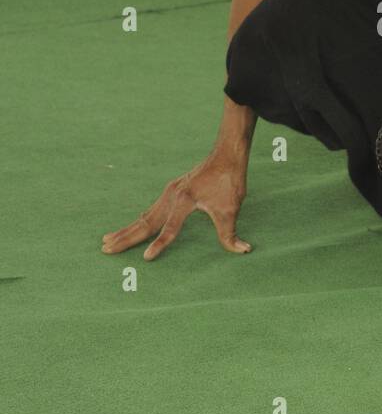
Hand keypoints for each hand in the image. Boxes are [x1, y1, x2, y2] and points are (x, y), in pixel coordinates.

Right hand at [101, 153, 251, 260]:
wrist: (226, 154)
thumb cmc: (229, 180)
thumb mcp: (231, 209)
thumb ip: (231, 233)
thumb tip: (243, 250)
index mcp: (184, 199)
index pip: (169, 227)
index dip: (160, 244)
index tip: (146, 258)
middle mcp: (172, 196)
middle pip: (145, 221)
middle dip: (126, 237)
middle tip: (106, 249)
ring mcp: (169, 193)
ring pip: (144, 216)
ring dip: (126, 230)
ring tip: (107, 241)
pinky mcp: (171, 192)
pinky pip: (151, 211)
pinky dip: (139, 222)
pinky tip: (132, 229)